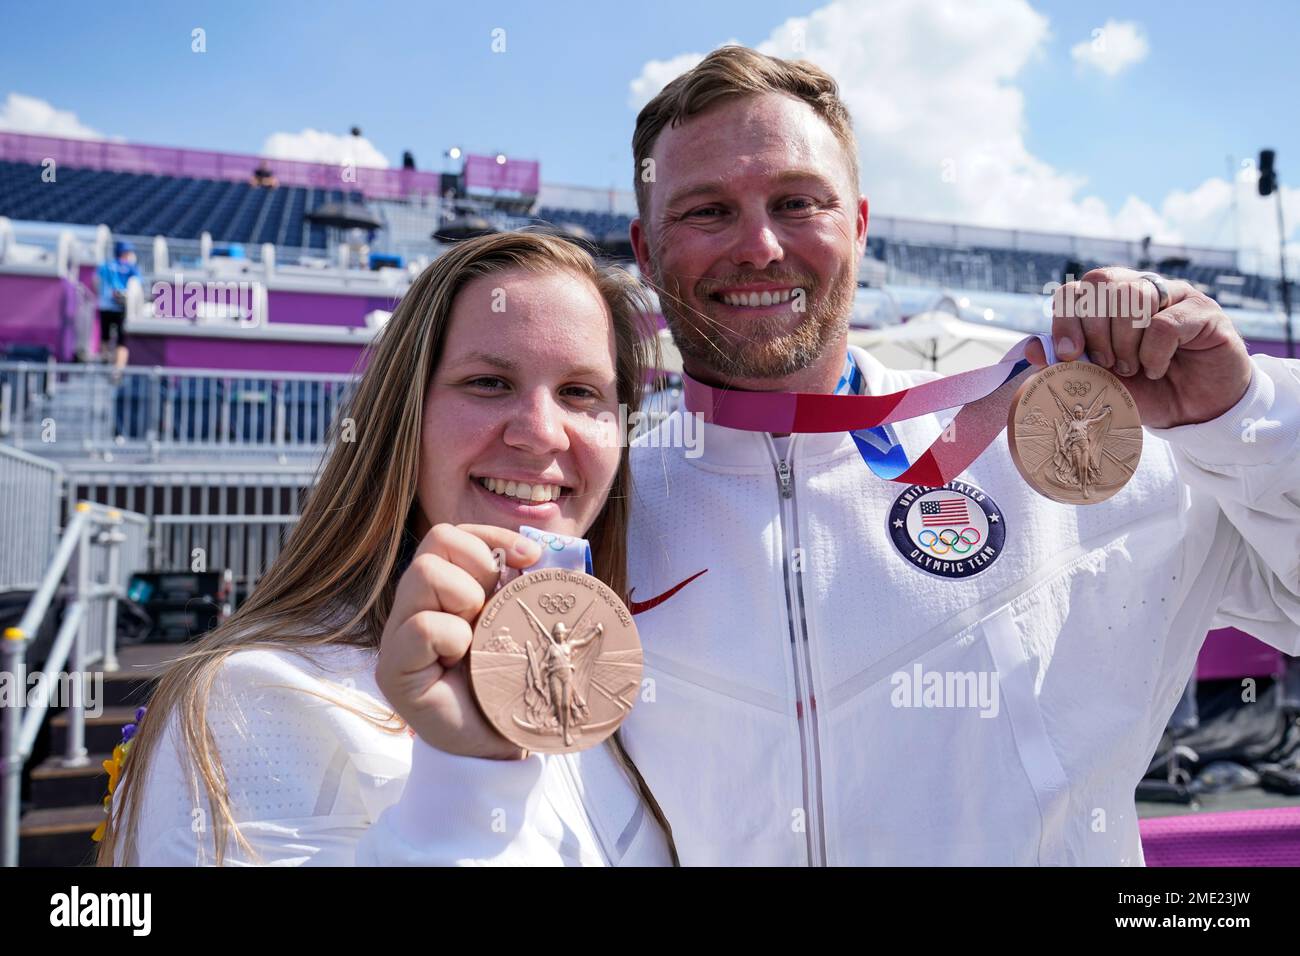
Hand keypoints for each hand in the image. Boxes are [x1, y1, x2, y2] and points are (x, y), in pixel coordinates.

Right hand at [375, 523, 540, 759]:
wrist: (496, 744)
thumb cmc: (507, 682)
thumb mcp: (518, 624)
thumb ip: (521, 588)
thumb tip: (542, 554)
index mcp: (442, 590)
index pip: (452, 535)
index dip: (491, 536)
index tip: (528, 557)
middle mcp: (414, 605)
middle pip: (435, 541)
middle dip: (478, 564)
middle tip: (493, 605)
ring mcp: (398, 635)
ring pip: (423, 574)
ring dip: (465, 597)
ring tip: (476, 634)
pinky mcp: (393, 667)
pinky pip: (422, 626)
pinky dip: (453, 637)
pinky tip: (462, 659)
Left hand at [1026, 267, 1252, 428]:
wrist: (1193, 413)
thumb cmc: (1144, 391)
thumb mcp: (1098, 381)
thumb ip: (1067, 364)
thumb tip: (1031, 347)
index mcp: (1108, 303)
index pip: (1074, 290)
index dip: (1065, 319)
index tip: (1068, 354)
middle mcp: (1139, 289)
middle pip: (1100, 282)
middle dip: (1095, 332)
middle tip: (1108, 365)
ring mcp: (1173, 294)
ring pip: (1132, 297)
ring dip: (1125, 343)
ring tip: (1134, 367)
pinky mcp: (1203, 310)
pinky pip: (1164, 322)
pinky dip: (1154, 354)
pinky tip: (1158, 369)